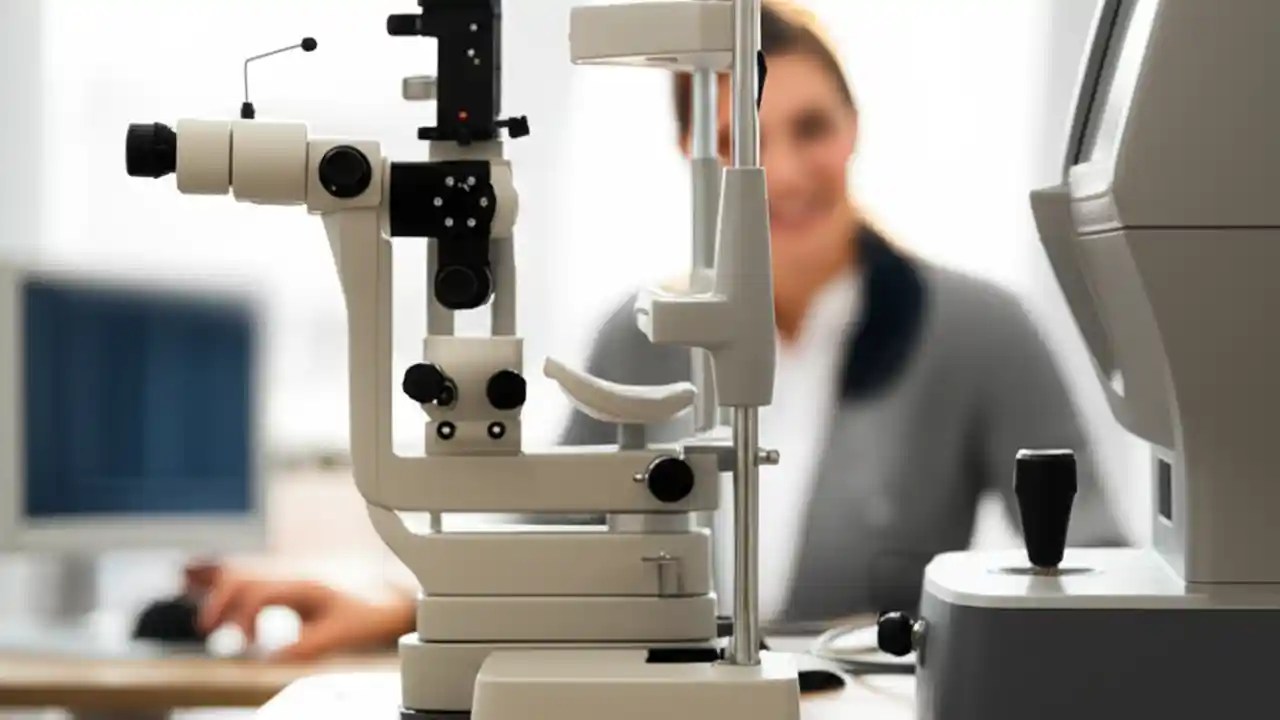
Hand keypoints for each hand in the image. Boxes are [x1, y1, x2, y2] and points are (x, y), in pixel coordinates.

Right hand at [187, 565, 413, 661]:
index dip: (242, 616)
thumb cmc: (367, 616)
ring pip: (241, 572)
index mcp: (302, 586)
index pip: (258, 591)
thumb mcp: (340, 635)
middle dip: (219, 600)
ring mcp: (286, 580)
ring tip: (189, 594)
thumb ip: (307, 646)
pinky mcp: (284, 588)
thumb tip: (270, 659)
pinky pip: (246, 578)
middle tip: (208, 631)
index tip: (243, 644)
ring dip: (215, 586)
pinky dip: (220, 578)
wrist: (387, 602)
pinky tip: (193, 578)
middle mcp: (290, 577)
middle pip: (242, 576)